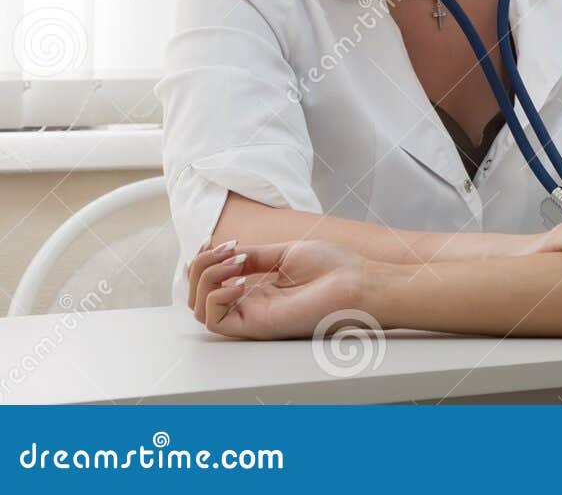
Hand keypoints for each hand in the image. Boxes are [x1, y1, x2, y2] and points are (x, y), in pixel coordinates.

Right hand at [186, 238, 366, 339]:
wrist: (358, 282)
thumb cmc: (333, 268)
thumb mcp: (285, 253)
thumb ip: (253, 256)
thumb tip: (225, 252)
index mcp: (258, 287)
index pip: (210, 282)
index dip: (202, 261)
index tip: (212, 241)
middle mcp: (251, 303)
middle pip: (198, 295)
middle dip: (200, 267)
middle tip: (225, 250)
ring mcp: (252, 316)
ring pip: (199, 308)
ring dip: (205, 278)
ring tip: (235, 261)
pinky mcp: (256, 326)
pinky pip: (215, 321)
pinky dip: (215, 297)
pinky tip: (239, 281)